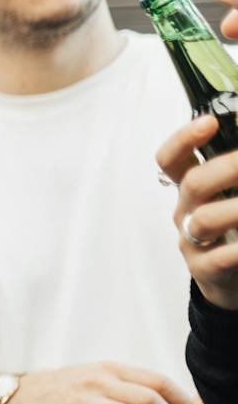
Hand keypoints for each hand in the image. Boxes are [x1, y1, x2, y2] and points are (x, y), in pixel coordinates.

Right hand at [1, 363, 197, 403]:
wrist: (18, 398)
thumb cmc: (65, 390)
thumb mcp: (97, 376)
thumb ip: (128, 384)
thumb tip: (170, 400)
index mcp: (110, 369)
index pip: (157, 381)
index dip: (180, 401)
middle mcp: (97, 382)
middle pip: (148, 400)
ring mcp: (80, 403)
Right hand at [155, 115, 237, 309]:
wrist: (229, 281)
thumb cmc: (232, 232)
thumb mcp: (228, 196)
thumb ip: (230, 172)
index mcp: (192, 190)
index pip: (172, 160)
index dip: (183, 139)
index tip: (208, 122)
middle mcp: (187, 212)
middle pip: (192, 184)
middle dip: (227, 168)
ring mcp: (193, 242)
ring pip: (204, 220)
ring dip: (236, 209)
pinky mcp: (205, 270)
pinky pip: (219, 258)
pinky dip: (237, 249)